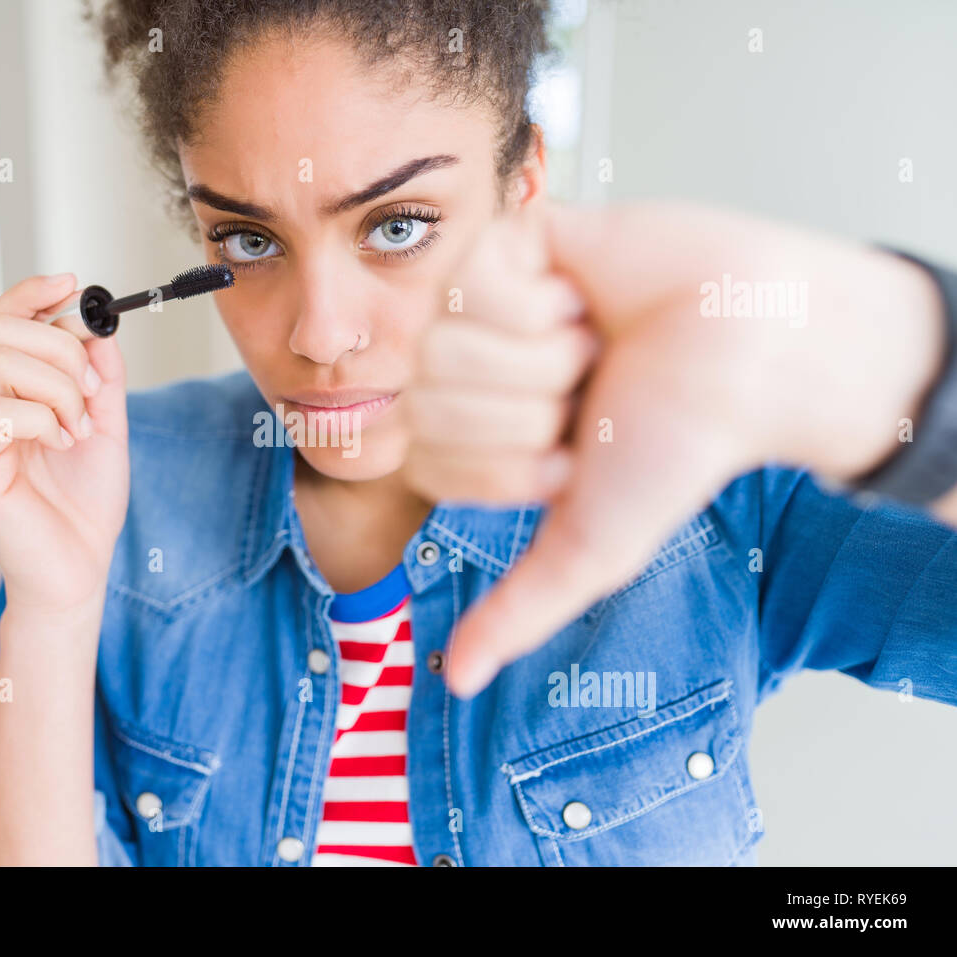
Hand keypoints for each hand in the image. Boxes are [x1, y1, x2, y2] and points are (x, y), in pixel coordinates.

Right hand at [0, 274, 129, 616]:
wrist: (79, 569)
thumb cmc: (86, 504)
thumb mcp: (107, 426)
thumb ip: (102, 377)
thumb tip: (100, 327)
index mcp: (10, 391)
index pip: (1, 318)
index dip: (32, 291)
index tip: (72, 283)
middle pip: (0, 327)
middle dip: (60, 347)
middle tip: (90, 391)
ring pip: (3, 361)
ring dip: (59, 388)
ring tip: (79, 429)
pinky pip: (0, 411)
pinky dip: (46, 420)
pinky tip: (64, 446)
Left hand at [437, 201, 946, 696]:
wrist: (751, 354)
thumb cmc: (678, 446)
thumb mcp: (591, 547)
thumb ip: (518, 610)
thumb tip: (454, 680)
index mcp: (480, 436)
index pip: (426, 460)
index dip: (506, 467)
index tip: (573, 452)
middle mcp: (469, 372)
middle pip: (425, 400)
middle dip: (526, 408)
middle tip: (590, 390)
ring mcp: (480, 304)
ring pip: (443, 341)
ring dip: (539, 354)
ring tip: (591, 343)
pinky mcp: (505, 240)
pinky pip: (470, 278)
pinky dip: (540, 300)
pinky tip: (582, 297)